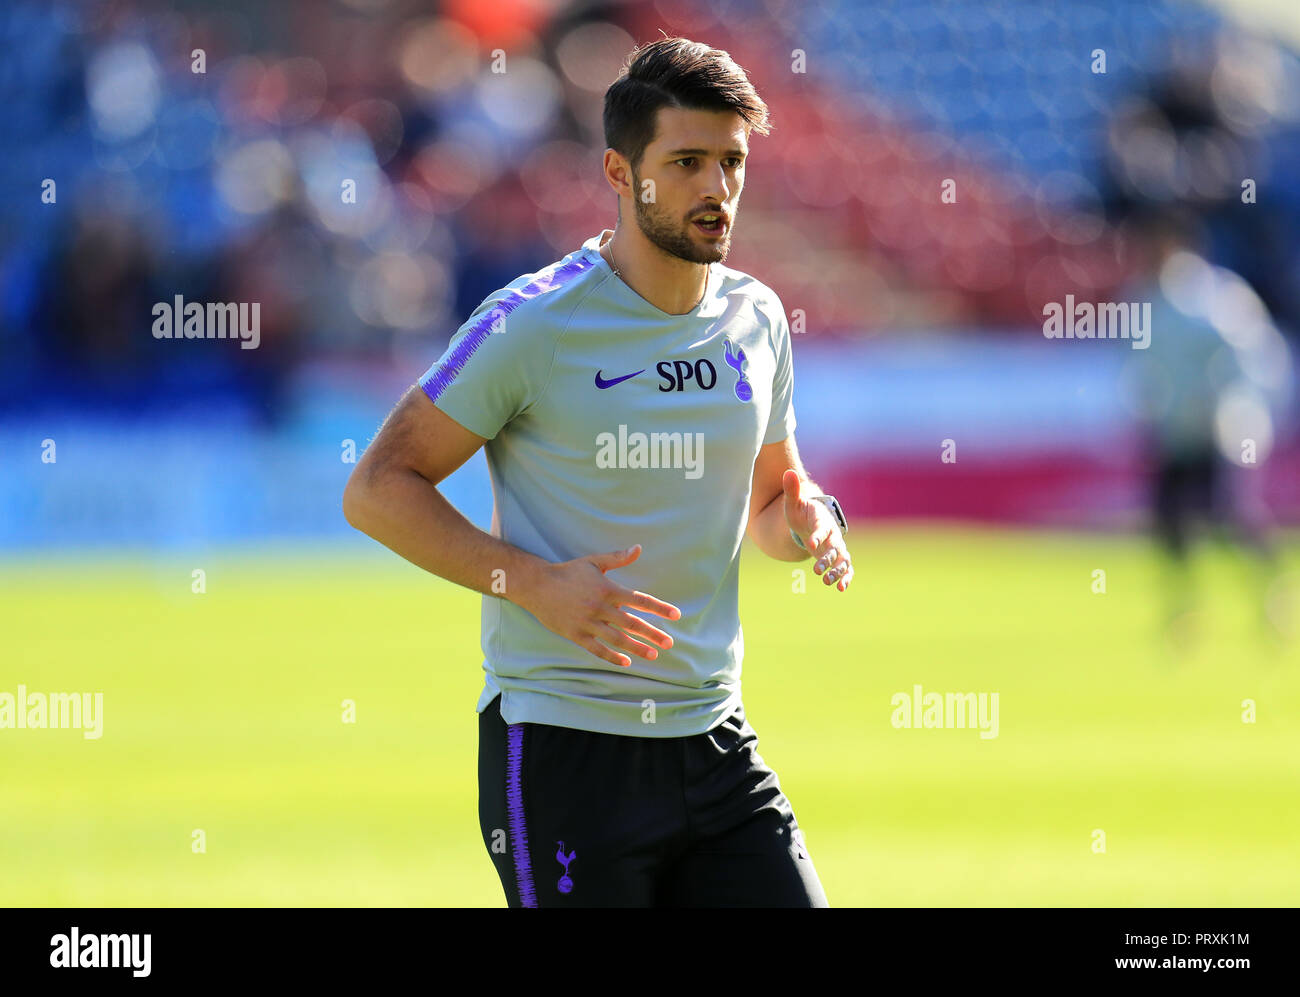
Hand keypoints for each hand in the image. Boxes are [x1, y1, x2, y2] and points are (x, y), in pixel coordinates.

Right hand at [516, 544, 680, 667]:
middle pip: (632, 623)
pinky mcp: (576, 635)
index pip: (639, 600)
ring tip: (653, 655)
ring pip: (617, 639)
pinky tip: (626, 662)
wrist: (537, 586)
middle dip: (652, 634)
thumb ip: (617, 558)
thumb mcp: (593, 562)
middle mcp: (600, 607)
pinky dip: (612, 656)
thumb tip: (638, 548)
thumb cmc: (568, 572)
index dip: (659, 608)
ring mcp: (588, 623)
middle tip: (669, 643)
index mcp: (607, 589)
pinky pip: (597, 649)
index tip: (676, 615)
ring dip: (637, 648)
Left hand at [782, 469, 852, 591]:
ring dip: (837, 571)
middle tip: (817, 570)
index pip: (821, 528)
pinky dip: (846, 577)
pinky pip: (846, 568)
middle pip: (834, 547)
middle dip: (827, 559)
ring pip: (842, 560)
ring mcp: (837, 547)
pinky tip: (842, 589)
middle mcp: (833, 534)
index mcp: (822, 520)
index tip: (810, 544)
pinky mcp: (838, 557)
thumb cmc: (801, 511)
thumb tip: (788, 472)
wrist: (811, 520)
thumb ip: (792, 490)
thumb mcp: (794, 502)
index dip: (817, 536)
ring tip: (828, 582)